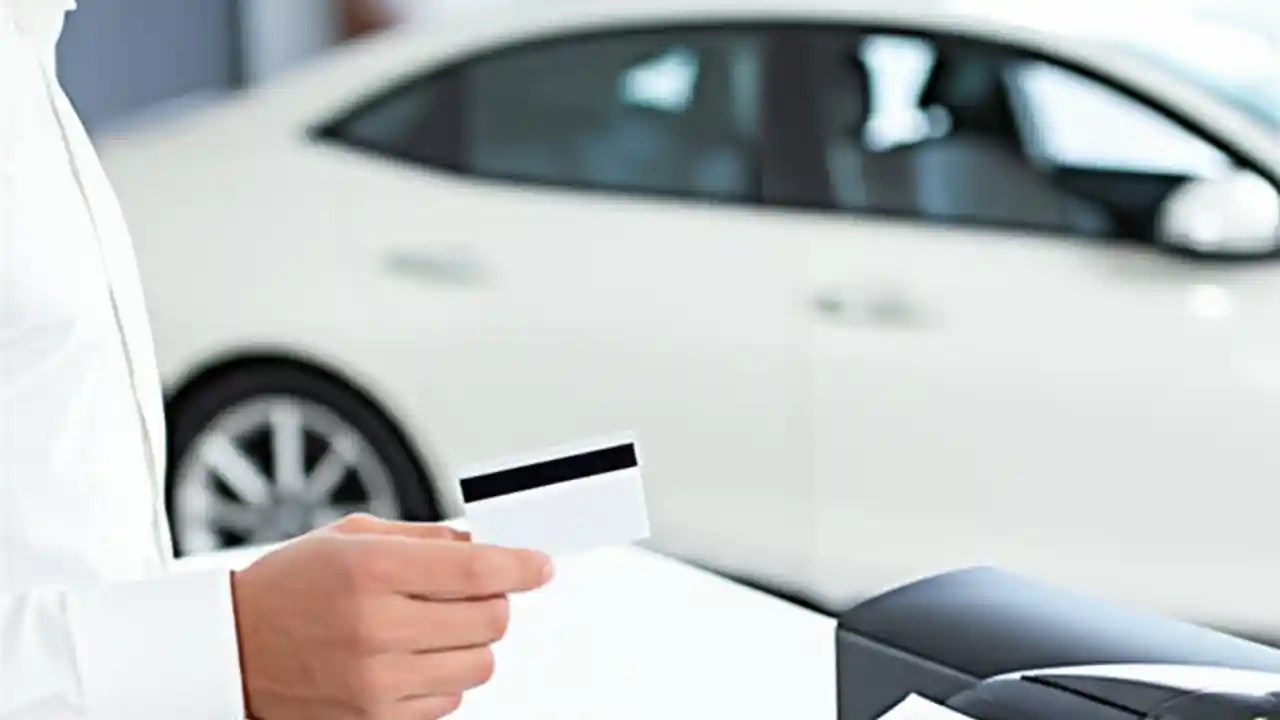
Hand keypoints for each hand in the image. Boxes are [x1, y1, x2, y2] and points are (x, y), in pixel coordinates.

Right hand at [231, 514, 553, 719]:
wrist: (228, 651)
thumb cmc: (289, 586)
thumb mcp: (350, 537)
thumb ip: (423, 538)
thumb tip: (485, 546)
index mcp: (371, 571)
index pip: (477, 571)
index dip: (521, 566)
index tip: (541, 566)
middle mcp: (376, 628)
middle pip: (490, 620)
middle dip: (493, 602)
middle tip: (471, 594)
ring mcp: (376, 682)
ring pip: (479, 665)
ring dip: (471, 643)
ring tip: (435, 627)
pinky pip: (450, 702)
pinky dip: (444, 679)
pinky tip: (411, 659)